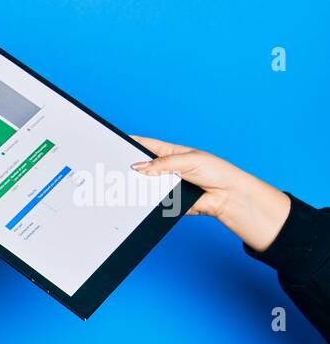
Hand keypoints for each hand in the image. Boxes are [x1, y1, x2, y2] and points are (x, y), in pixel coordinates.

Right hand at [131, 137, 290, 251]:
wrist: (227, 197)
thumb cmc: (216, 172)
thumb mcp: (189, 160)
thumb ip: (163, 164)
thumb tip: (139, 166)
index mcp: (170, 152)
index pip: (146, 145)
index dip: (131, 142)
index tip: (115, 142)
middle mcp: (166, 168)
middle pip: (141, 167)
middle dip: (130, 168)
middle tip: (118, 169)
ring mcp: (165, 185)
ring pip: (144, 185)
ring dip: (138, 186)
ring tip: (130, 185)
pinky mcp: (167, 200)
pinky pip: (152, 201)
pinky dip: (147, 201)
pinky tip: (142, 199)